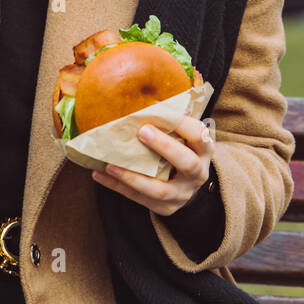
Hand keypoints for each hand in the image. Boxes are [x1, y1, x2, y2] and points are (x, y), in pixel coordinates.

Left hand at [91, 116, 214, 215]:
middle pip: (186, 163)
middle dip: (165, 147)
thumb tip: (142, 95)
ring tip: (110, 164)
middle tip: (142, 131)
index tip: (161, 110)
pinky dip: (118, 187)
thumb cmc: (180, 150)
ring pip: (160, 190)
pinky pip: (139, 199)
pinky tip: (100, 174)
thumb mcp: (184, 137)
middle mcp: (197, 173)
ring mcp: (182, 194)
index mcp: (204, 150)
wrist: (187, 185)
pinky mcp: (165, 208)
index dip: (183, 124)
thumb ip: (170, 123)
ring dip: (133, 177)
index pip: (199, 136)